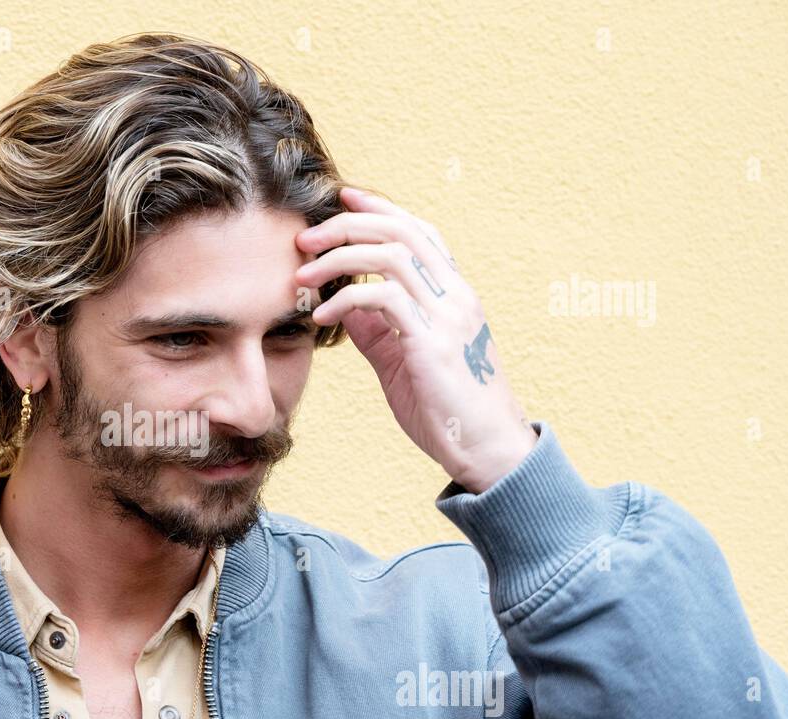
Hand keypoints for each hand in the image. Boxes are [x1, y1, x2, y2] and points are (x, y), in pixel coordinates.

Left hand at [294, 187, 537, 493]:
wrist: (486, 451)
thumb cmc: (446, 409)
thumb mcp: (403, 361)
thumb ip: (378, 330)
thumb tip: (347, 309)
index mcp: (454, 294)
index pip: (419, 231)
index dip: (380, 209)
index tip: (342, 198)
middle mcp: (456, 295)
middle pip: (401, 232)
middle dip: (346, 227)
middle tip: (303, 240)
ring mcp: (448, 316)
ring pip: (390, 256)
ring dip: (337, 260)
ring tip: (302, 278)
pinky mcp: (433, 343)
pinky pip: (383, 300)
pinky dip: (345, 301)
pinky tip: (321, 319)